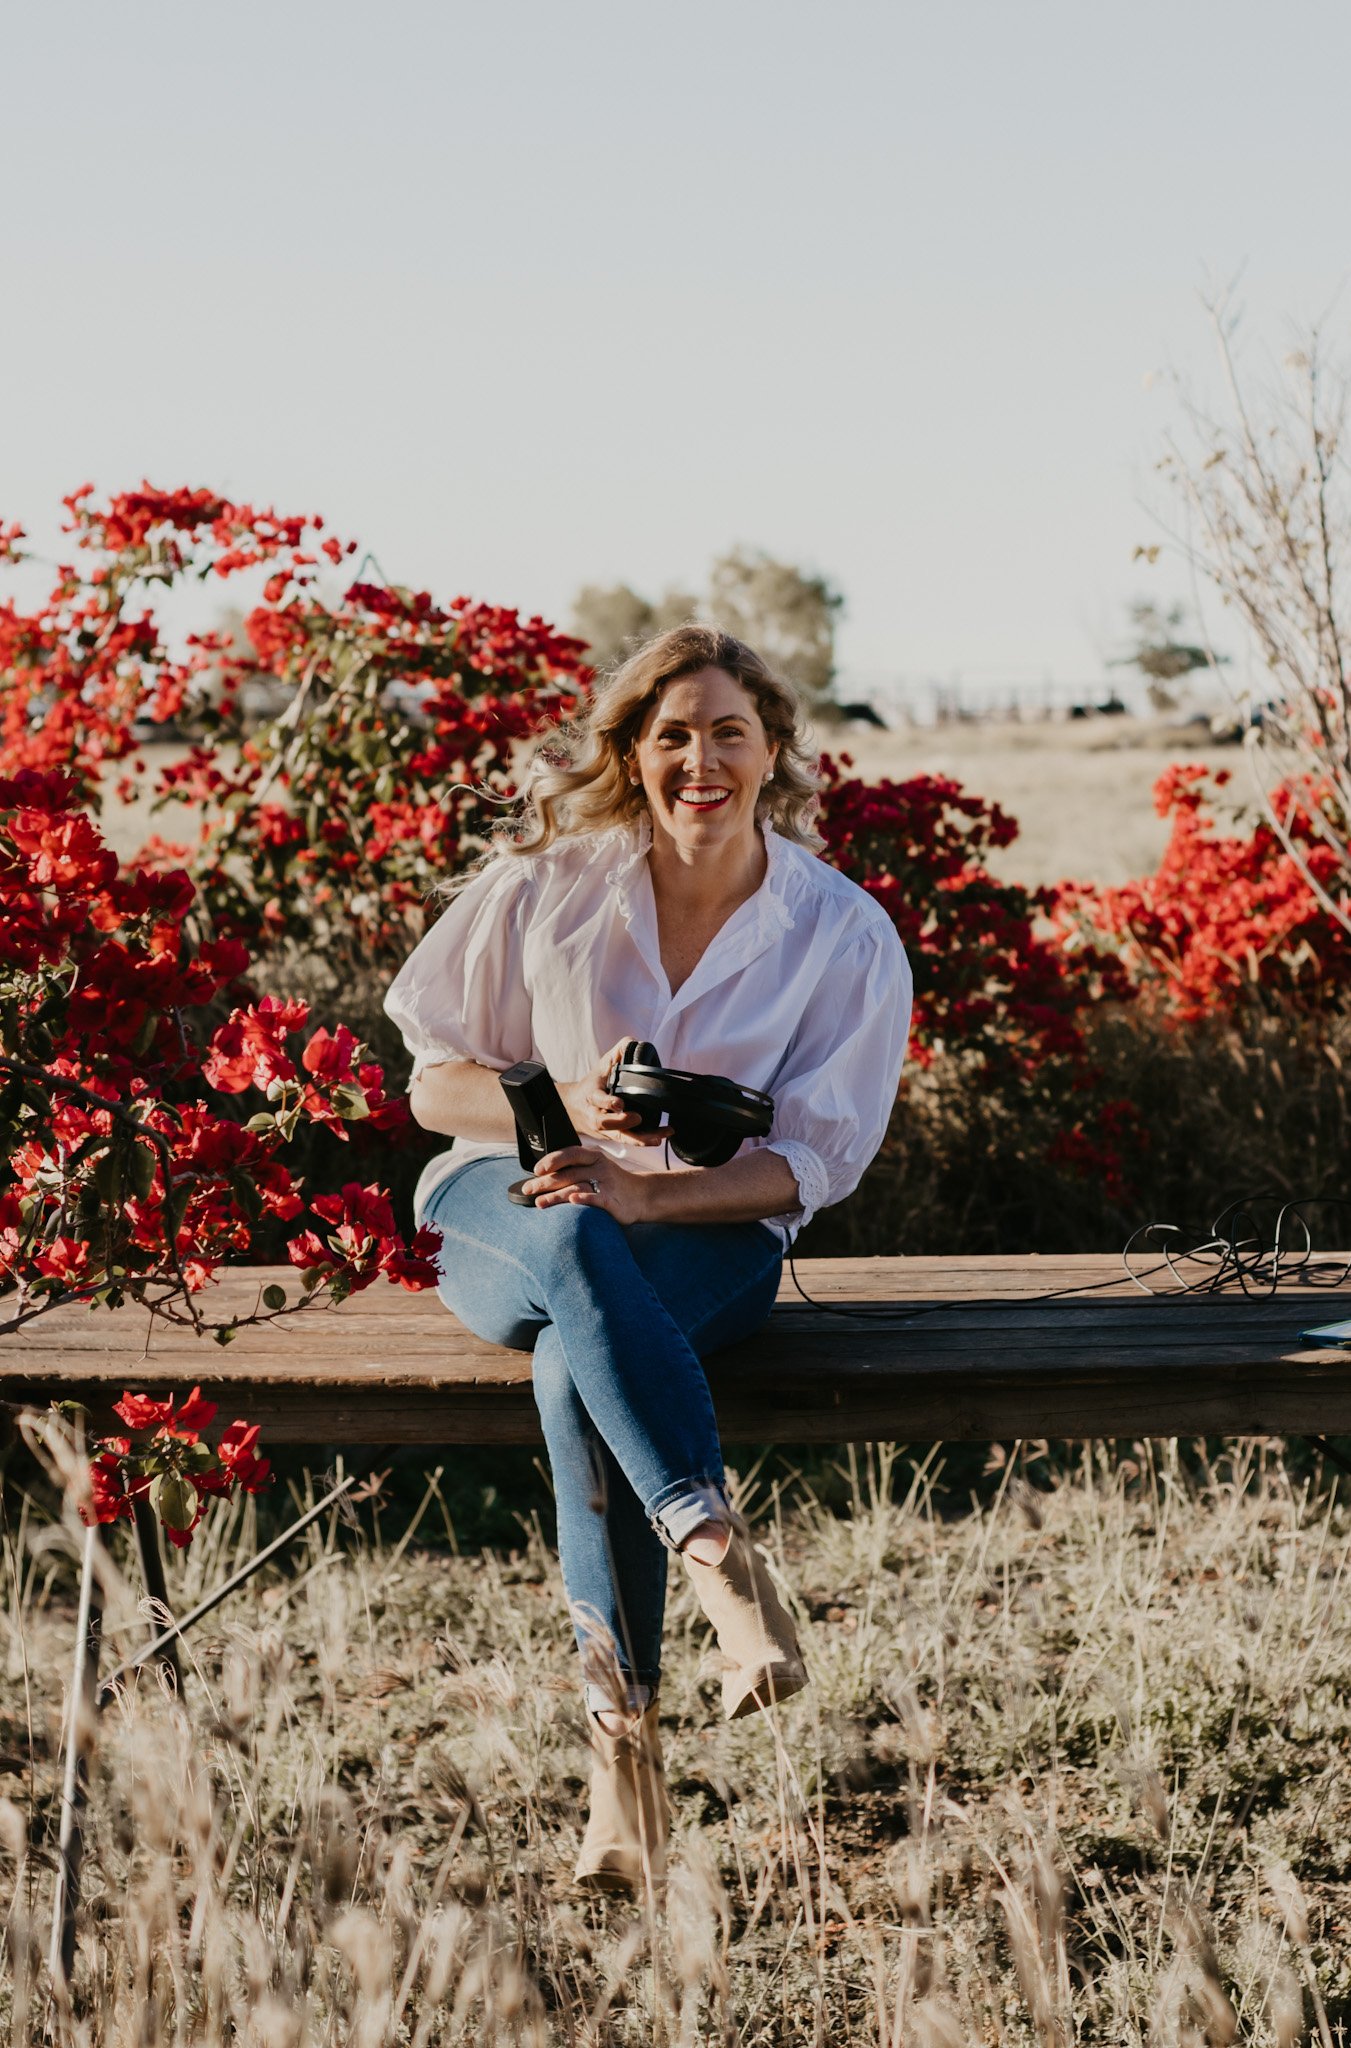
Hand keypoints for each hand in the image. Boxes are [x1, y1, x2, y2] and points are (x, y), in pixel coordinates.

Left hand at [522, 1146, 651, 1225]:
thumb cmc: (613, 1183)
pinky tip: (572, 1201)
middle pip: (567, 1173)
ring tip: (540, 1202)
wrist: (643, 1196)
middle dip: (545, 1182)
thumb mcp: (596, 1169)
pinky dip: (584, 1199)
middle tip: (528, 1190)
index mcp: (594, 1156)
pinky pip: (596, 1198)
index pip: (569, 1153)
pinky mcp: (612, 1199)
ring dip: (556, 1195)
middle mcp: (599, 1167)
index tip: (536, 1171)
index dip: (551, 1161)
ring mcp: (606, 1183)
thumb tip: (544, 1176)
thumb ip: (575, 1169)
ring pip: (577, 1186)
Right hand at [558, 1037, 663, 1146]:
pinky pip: (628, 1141)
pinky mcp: (613, 1136)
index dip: (607, 1102)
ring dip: (639, 1138)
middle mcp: (596, 1115)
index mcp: (591, 1096)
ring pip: (619, 1137)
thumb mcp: (602, 1065)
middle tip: (637, 1118)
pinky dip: (644, 1141)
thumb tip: (633, 1042)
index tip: (619, 1103)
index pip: (597, 1100)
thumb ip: (617, 1053)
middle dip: (621, 1122)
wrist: (576, 1107)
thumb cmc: (594, 1084)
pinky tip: (660, 1138)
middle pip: (605, 1123)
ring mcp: (604, 1129)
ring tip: (658, 1137)